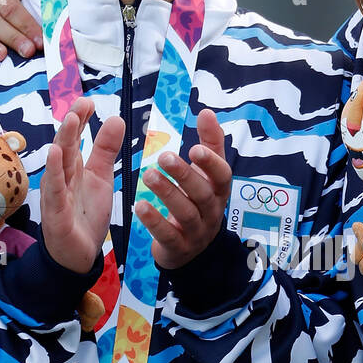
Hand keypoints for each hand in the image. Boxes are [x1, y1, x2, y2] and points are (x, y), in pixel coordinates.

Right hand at [40, 99, 124, 273]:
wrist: (78, 254)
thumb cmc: (84, 214)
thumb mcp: (101, 177)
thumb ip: (106, 150)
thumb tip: (116, 118)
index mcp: (72, 167)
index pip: (74, 138)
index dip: (80, 119)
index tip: (89, 101)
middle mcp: (61, 177)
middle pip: (65, 146)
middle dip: (72, 124)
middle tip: (81, 104)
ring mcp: (56, 195)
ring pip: (57, 165)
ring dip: (62, 142)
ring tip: (70, 120)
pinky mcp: (56, 214)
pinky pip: (53, 192)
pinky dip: (54, 174)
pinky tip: (55, 155)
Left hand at [134, 109, 231, 268]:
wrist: (190, 250)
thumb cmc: (197, 203)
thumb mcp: (206, 175)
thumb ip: (209, 144)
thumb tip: (207, 112)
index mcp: (218, 192)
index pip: (223, 176)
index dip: (211, 163)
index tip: (194, 148)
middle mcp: (211, 212)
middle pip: (203, 194)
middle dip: (185, 175)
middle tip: (164, 157)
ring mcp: (196, 232)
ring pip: (185, 213)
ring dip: (167, 193)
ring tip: (148, 175)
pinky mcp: (178, 247)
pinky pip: (167, 235)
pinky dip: (154, 221)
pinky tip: (140, 206)